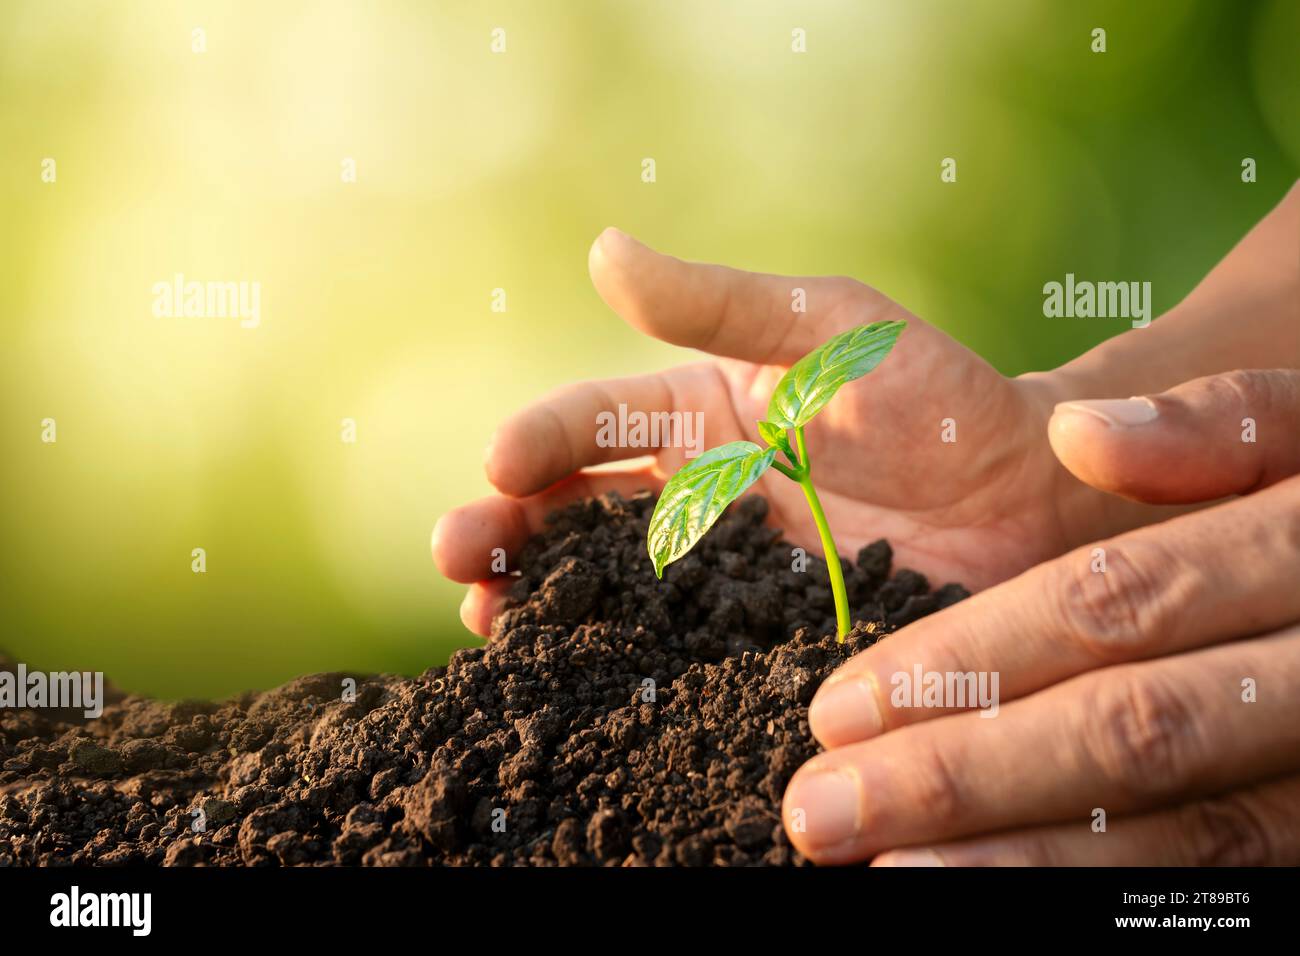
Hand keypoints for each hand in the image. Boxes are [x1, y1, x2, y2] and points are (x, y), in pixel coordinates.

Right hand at [433, 229, 1149, 634]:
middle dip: (509, 528)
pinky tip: (573, 680)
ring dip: (540, 599)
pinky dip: (618, 664)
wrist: (1025, 498)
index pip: (595, 422)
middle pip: (577, 511)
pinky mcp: (755, 638)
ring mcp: (720, 575)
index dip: (542, 439)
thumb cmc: (934, 394)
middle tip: (457, 552)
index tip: (500, 462)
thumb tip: (602, 249)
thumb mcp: (825, 325)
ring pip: (607, 587)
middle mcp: (693, 496)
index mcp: (696, 414)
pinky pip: (674, 652)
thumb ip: (718, 302)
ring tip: (487, 617)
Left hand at [784, 369, 1299, 864]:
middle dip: (966, 778)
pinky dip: (1103, 891)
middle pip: (1130, 731)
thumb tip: (1080, 434)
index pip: (1111, 605)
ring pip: (1189, 831)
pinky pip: (1228, 874)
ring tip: (890, 875)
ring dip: (1027, 863)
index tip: (841, 707)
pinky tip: (990, 891)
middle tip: (823, 813)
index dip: (968, 658)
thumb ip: (1213, 426)